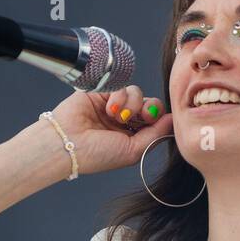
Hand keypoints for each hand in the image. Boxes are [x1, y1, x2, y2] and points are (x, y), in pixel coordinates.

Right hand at [46, 85, 173, 175]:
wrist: (67, 143)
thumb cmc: (98, 154)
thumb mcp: (133, 150)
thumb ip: (155, 134)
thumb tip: (172, 119)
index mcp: (133, 137)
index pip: (156, 121)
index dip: (158, 117)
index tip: (152, 121)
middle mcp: (125, 121)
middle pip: (150, 104)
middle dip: (149, 108)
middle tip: (141, 116)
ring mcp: (113, 106)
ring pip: (137, 93)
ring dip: (132, 104)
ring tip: (117, 116)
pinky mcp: (102, 93)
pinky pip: (122, 86)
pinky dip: (119, 96)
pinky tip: (109, 109)